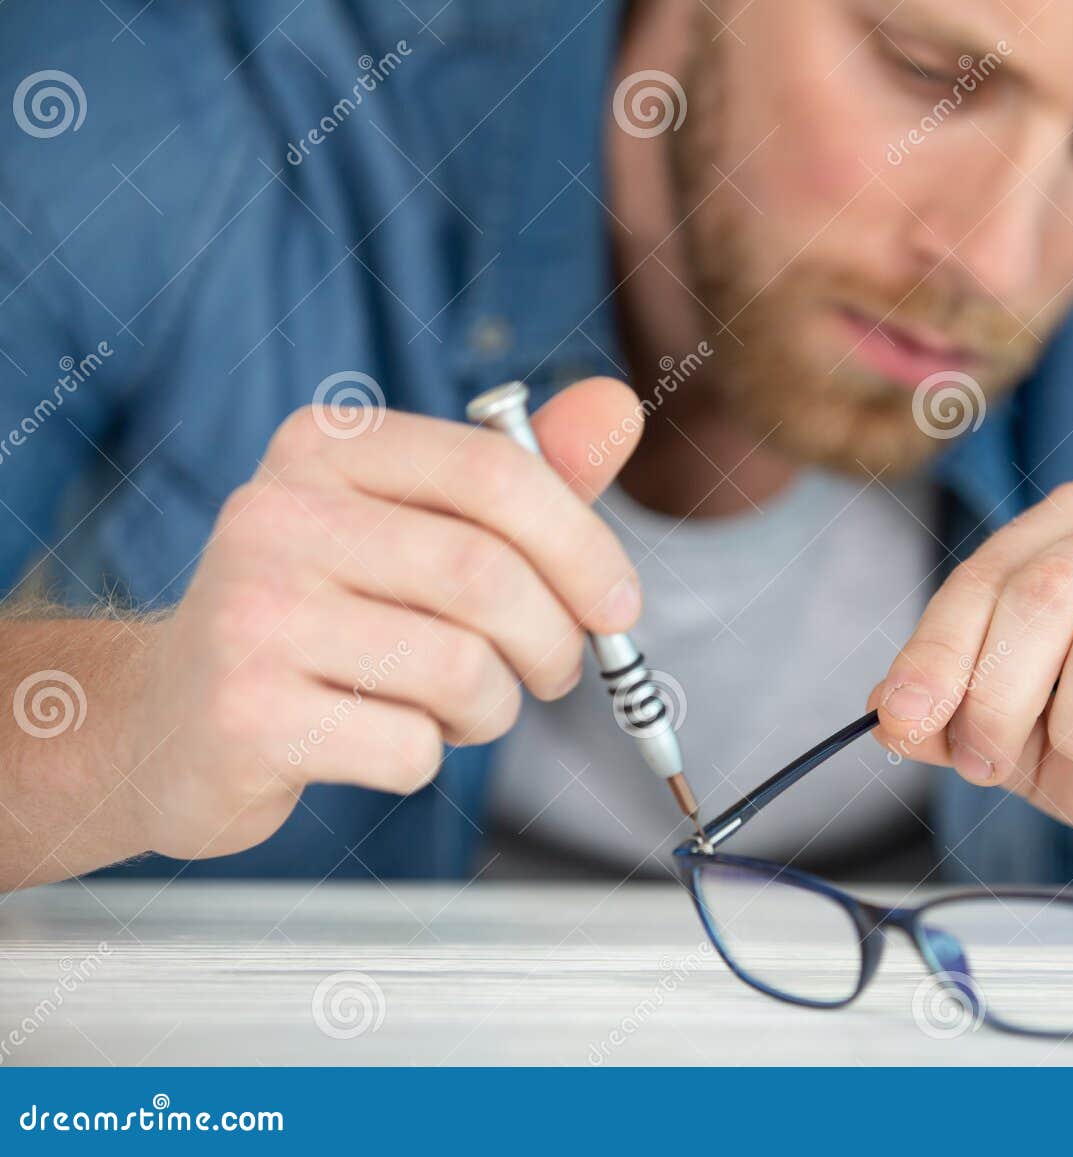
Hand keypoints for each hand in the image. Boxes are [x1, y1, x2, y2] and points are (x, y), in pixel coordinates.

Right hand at [120, 378, 643, 860]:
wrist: (170, 718)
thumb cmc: (322, 616)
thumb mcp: (415, 525)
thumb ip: (523, 474)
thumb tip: (617, 406)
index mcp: (326, 448)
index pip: (495, 470)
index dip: (583, 545)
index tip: (618, 605)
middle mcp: (276, 513)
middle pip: (486, 574)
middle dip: (553, 640)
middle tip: (552, 671)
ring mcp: (251, 614)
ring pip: (460, 668)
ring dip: (493, 708)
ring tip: (463, 708)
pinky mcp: (246, 716)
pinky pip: (409, 747)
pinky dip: (429, 757)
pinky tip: (385, 741)